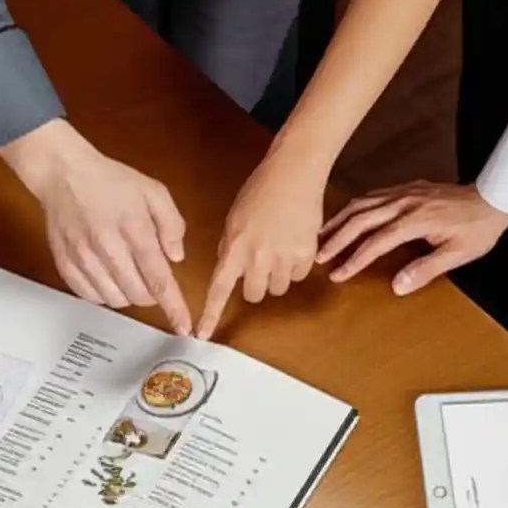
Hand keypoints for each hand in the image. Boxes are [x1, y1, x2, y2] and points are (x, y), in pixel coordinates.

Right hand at [0, 119, 191, 334]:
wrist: (63, 174)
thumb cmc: (110, 181)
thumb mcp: (153, 191)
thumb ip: (172, 224)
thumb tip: (177, 258)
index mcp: (134, 228)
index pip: (159, 279)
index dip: (174, 307)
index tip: (184, 327)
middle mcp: (107, 247)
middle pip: (137, 295)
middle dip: (152, 295)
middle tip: (151, 278)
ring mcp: (83, 258)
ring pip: (115, 300)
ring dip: (128, 295)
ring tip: (127, 273)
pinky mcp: (65, 264)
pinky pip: (90, 296)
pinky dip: (104, 294)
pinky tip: (107, 275)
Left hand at [196, 156, 324, 338]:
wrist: (295, 173)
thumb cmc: (261, 190)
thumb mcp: (235, 218)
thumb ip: (230, 246)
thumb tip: (229, 268)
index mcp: (235, 247)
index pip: (219, 288)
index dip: (210, 314)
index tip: (201, 334)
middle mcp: (258, 257)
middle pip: (254, 295)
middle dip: (255, 283)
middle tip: (259, 263)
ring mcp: (284, 257)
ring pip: (278, 288)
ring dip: (277, 275)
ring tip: (279, 248)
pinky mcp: (306, 254)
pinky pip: (299, 276)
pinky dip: (296, 266)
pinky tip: (294, 243)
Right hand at [317, 181, 507, 294]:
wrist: (494, 199)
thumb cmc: (478, 229)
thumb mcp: (457, 255)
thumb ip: (426, 270)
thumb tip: (397, 286)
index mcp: (416, 220)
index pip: (376, 242)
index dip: (354, 260)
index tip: (338, 274)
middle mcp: (405, 203)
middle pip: (361, 219)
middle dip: (336, 238)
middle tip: (318, 256)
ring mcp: (405, 192)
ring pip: (363, 204)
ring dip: (340, 220)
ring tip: (321, 236)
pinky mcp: (407, 188)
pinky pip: (373, 196)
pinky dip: (355, 207)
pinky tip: (346, 217)